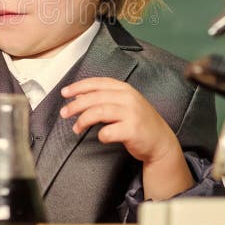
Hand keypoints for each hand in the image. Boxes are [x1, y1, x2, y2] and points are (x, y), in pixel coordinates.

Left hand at [60, 77, 194, 199]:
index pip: (97, 83)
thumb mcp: (123, 105)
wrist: (161, 141)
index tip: (64, 92)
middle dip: (76, 105)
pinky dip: (101, 135)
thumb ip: (104, 98)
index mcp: (124, 89)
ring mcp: (132, 113)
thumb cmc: (139, 122)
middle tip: (64, 113)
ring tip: (76, 128)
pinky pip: (108, 131)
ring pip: (99, 112)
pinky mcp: (133, 130)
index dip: (79, 86)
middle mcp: (128, 98)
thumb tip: (78, 96)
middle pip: (95, 97)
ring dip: (83, 120)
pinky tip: (102, 137)